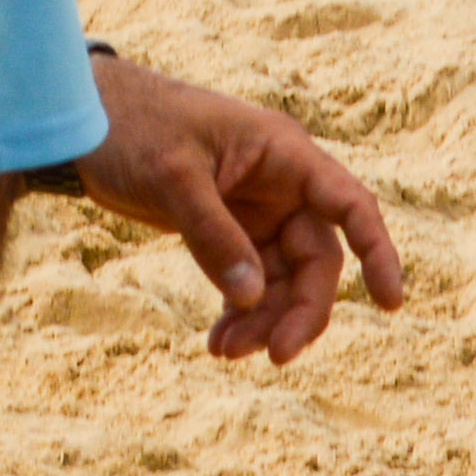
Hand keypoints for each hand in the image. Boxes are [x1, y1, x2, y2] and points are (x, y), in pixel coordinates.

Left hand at [69, 58, 404, 365]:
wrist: (83, 119)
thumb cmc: (132, 126)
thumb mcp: (171, 176)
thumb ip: (212, 234)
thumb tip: (252, 298)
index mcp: (283, 154)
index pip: (349, 204)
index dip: (378, 252)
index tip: (392, 302)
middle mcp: (280, 184)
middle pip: (317, 260)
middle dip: (299, 311)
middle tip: (273, 357)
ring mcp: (255, 210)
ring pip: (283, 280)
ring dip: (265, 320)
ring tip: (225, 351)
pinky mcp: (228, 232)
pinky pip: (251, 282)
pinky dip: (241, 313)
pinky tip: (218, 341)